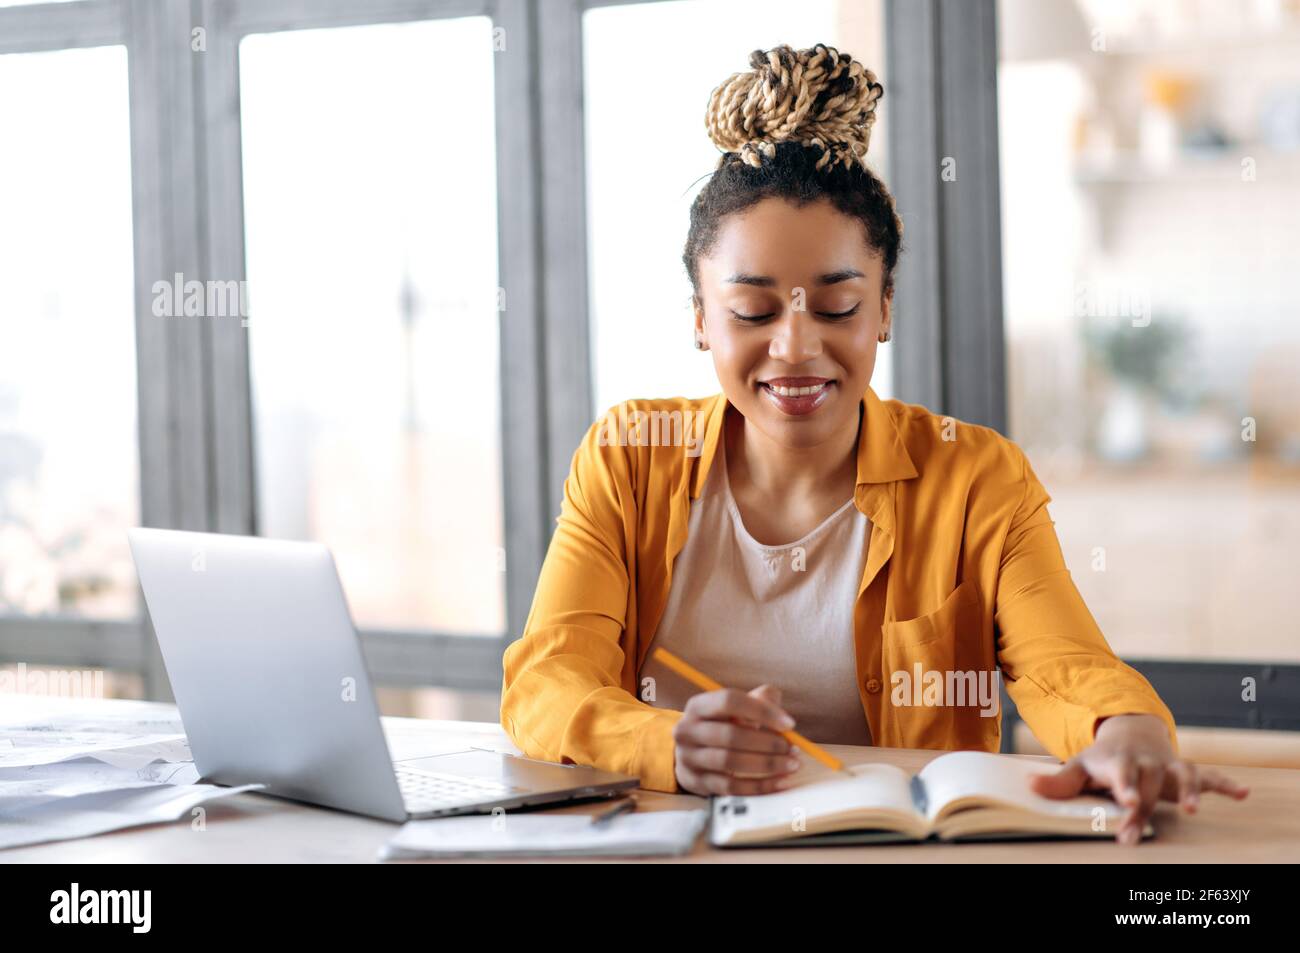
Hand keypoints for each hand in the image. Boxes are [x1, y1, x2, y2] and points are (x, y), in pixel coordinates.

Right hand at [673, 684, 800, 795]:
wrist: (693, 752)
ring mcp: (688, 758)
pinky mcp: (695, 783)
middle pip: (730, 735)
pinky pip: (730, 788)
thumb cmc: (723, 725)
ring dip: (767, 765)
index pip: (730, 701)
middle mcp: (687, 730)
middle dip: (768, 743)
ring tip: (791, 764)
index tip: (789, 724)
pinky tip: (781, 782)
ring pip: (730, 763)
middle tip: (793, 749)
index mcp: (698, 706)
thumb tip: (783, 719)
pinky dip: (759, 786)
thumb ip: (761, 701)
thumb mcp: (738, 708)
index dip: (762, 711)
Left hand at [1029, 713, 1249, 844]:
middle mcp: (1147, 763)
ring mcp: (1168, 766)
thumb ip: (1059, 781)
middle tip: (1134, 834)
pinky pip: (1209, 776)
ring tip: (1193, 809)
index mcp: (1120, 763)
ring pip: (1182, 776)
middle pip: (1148, 787)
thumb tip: (1028, 786)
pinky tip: (1243, 794)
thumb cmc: (1102, 759)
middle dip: (1143, 809)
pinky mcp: (1186, 771)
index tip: (1126, 800)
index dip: (1125, 786)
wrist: (1129, 733)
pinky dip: (1226, 784)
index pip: (1122, 775)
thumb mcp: (1080, 766)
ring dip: (1189, 790)